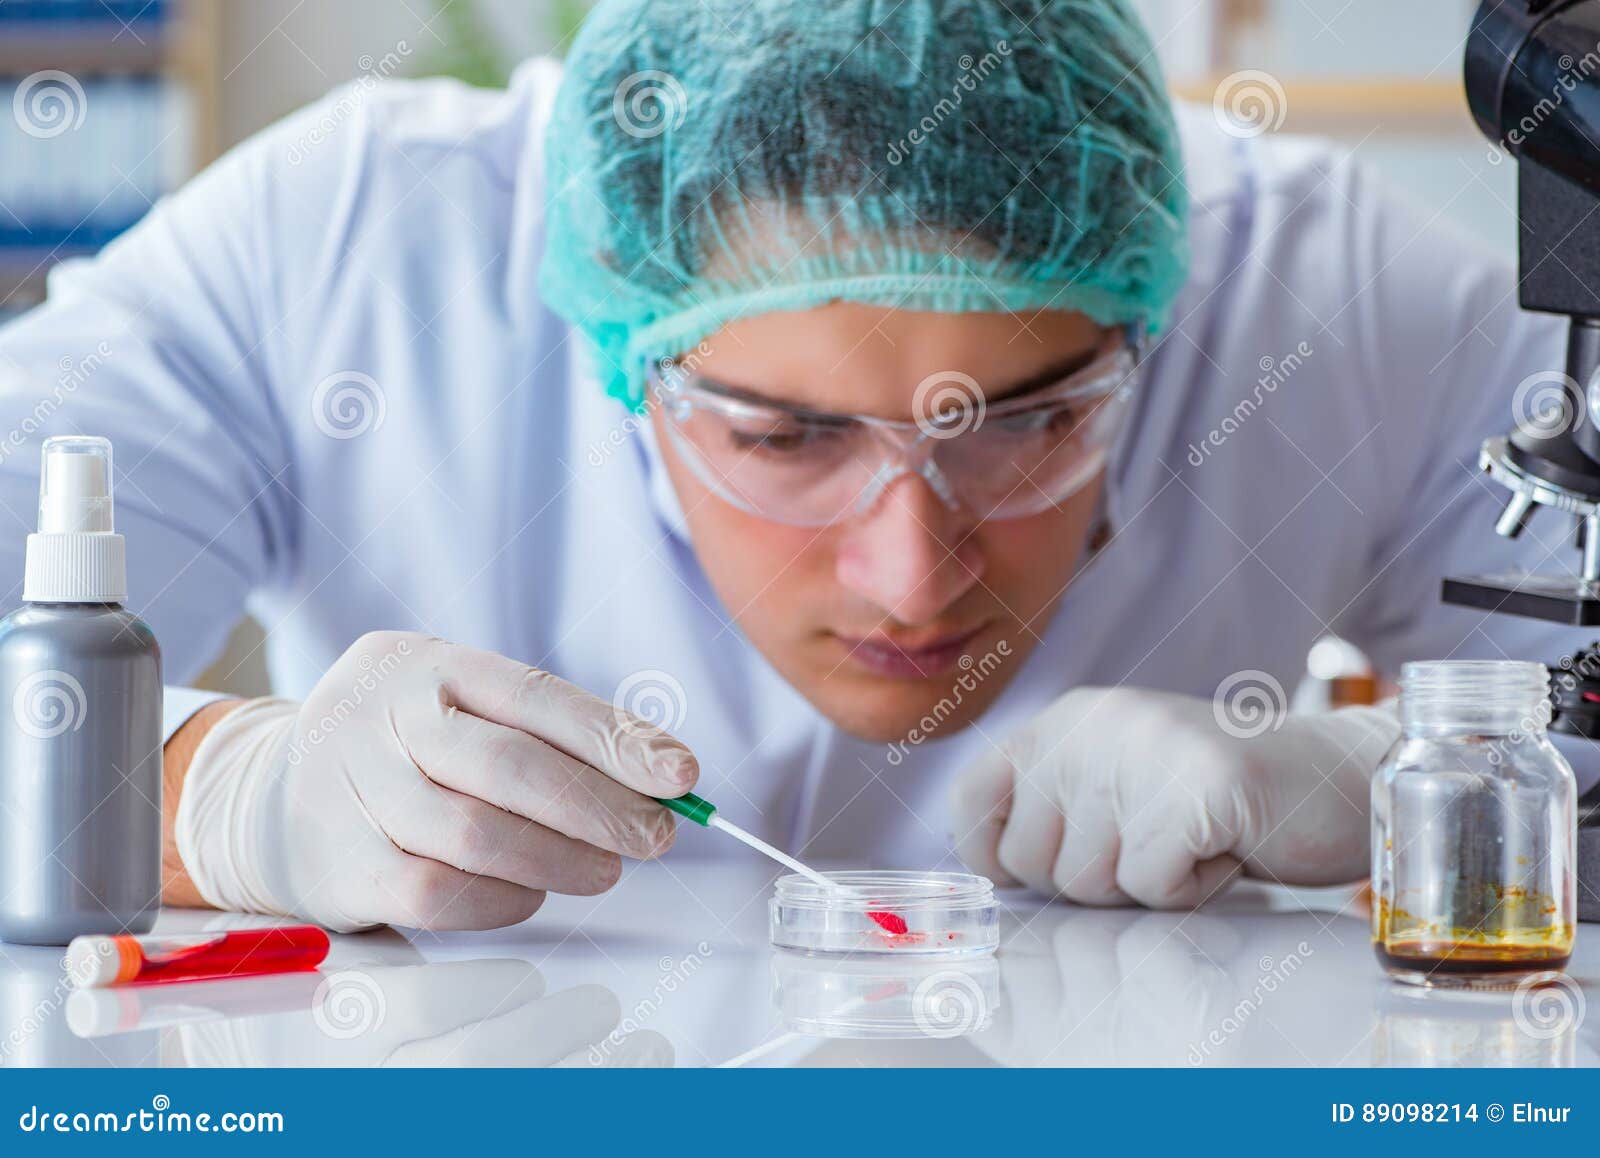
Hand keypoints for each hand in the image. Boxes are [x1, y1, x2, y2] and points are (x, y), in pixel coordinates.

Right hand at [176, 631, 696, 930]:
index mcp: (422, 662)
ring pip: (477, 835)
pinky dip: (504, 901)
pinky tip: (532, 895)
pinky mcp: (338, 865)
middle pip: (508, 766)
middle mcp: (378, 716)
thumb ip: (544, 730)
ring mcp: (350, 790)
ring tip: (603, 869)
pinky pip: (440, 894)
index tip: (680, 775)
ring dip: (560, 860)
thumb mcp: (455, 704)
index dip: (615, 739)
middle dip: (599, 807)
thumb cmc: (397, 748)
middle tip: (653, 836)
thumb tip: (657, 775)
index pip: (535, 696)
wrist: (269, 794)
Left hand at [949, 687, 1396, 907]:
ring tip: (1194, 838)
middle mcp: (1093, 724)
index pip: (973, 793)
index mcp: (1066, 720)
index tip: (1031, 870)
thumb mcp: (1119, 785)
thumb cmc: (1221, 801)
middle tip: (1155, 842)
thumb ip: (1056, 809)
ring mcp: (1145, 750)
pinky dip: (1191, 890)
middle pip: (1030, 860)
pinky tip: (1225, 849)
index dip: (992, 852)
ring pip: (1088, 880)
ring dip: (1146, 885)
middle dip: (1091, 880)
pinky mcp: (1199, 786)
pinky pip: (1150, 884)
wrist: (1339, 777)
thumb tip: (990, 872)